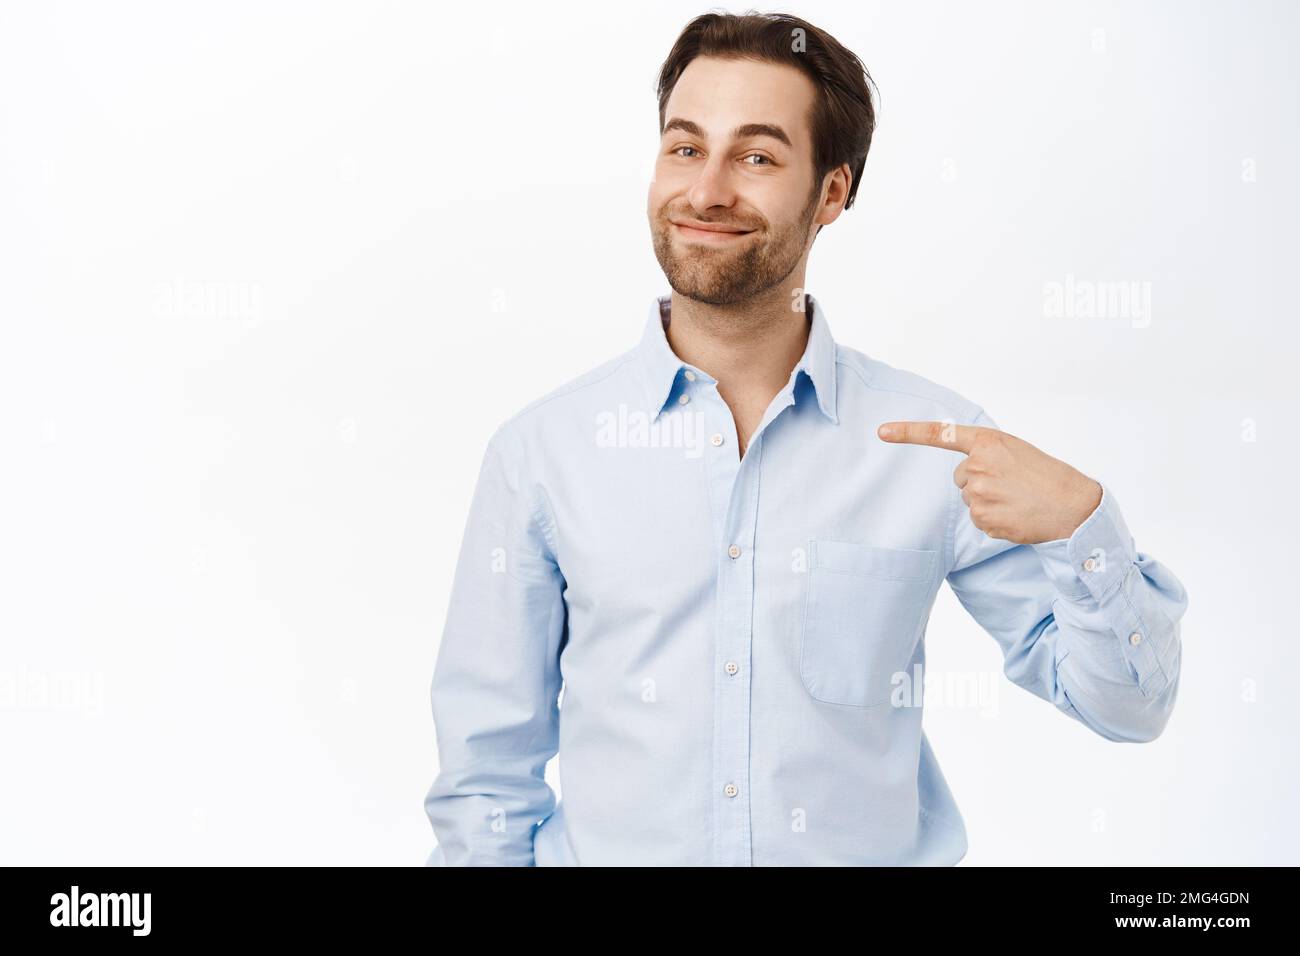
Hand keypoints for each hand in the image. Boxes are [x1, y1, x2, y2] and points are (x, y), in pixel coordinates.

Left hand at [876, 420, 1102, 544]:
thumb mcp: (1015, 451)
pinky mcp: (982, 518)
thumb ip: (986, 455)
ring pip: (969, 499)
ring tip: (1017, 500)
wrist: (1072, 505)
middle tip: (1011, 485)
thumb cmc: (1046, 476)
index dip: (908, 432)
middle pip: (960, 477)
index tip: (882, 432)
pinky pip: (978, 520)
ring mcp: (978, 493)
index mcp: (988, 442)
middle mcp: (978, 465)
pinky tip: (1015, 515)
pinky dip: (994, 520)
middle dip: (981, 481)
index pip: (940, 434)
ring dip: (988, 502)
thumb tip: (964, 474)